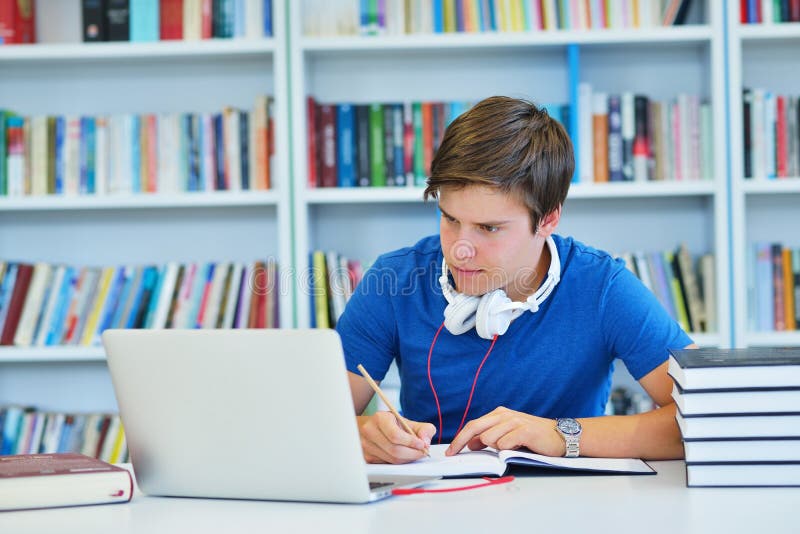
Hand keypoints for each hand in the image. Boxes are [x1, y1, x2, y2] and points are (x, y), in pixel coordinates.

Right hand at [358, 411, 436, 463]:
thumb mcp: (407, 421)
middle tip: (422, 452)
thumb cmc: (391, 424)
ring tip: (414, 453)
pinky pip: (387, 464)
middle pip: (394, 450)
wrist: (372, 427)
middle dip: (412, 454)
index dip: (411, 442)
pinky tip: (403, 456)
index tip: (422, 445)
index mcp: (380, 418)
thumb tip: (426, 442)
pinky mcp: (367, 457)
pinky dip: (399, 462)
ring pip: (392, 459)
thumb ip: (423, 429)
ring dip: (407, 459)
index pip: (395, 435)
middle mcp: (370, 431)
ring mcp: (366, 446)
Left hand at [445, 406, 564, 456]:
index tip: (450, 452)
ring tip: (511, 447)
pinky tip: (519, 447)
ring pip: (489, 438)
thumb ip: (490, 437)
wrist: (559, 436)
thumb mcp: (508, 435)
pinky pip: (505, 443)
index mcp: (498, 414)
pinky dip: (508, 449)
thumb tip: (471, 443)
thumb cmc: (532, 438)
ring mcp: (514, 421)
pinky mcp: (524, 430)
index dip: (459, 438)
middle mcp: (504, 415)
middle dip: (461, 442)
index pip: (473, 425)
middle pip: (475, 428)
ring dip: (496, 447)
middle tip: (454, 455)